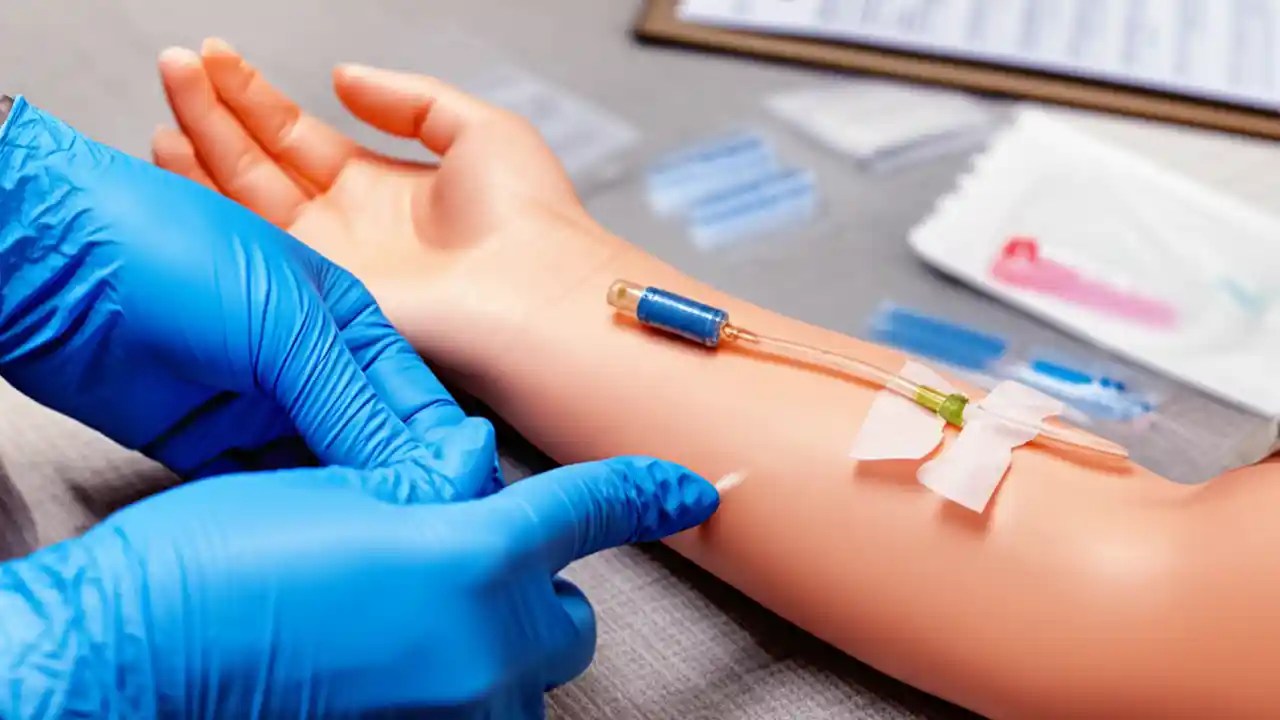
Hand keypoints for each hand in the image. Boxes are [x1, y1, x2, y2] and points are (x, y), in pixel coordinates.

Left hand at [0, 95, 495, 495]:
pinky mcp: (204, 440)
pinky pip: (258, 485)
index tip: (465, 491)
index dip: (439, 441)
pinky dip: (283, 510)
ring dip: (342, 500)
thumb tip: (410, 468)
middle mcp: (306, 363)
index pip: (411, 392)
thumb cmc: (169, 254)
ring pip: (319, 467)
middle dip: (397, 480)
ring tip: (371, 543)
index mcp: (343, 318)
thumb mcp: (285, 324)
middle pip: (369, 435)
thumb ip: (347, 401)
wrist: (49, 265)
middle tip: (423, 530)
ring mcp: (255, 402)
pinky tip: (305, 534)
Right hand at [0, 457, 717, 717]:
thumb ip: (422, 480)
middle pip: (567, 623)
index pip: (588, 513)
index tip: (692, 491)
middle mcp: (486, 649)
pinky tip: (396, 664)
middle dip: (536, 592)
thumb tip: (472, 463)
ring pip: (527, 680)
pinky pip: (478, 718)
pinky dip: (460, 691)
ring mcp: (457, 714)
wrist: (136, 659)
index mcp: (474, 561)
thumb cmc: (220, 564)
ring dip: (501, 649)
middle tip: (463, 567)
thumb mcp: (330, 488)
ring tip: (423, 623)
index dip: (647, 494)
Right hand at [153, 41, 622, 363]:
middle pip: (260, 161)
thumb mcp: (477, 129)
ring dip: (199, 145)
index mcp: (381, 188)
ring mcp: (324, 260)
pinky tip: (173, 152)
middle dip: (215, 111)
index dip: (257, 97)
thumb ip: (408, 98)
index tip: (218, 55)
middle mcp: (345, 226)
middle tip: (176, 63)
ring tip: (167, 93)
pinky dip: (205, 199)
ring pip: (243, 196)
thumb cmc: (528, 216)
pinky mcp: (311, 290)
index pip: (300, 137)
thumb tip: (343, 77)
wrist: (535, 288)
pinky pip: (246, 241)